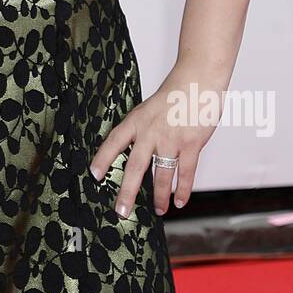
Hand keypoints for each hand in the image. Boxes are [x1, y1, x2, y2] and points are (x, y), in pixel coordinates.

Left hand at [89, 60, 223, 216]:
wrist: (198, 81)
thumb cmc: (174, 95)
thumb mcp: (149, 109)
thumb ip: (142, 130)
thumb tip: (135, 152)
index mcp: (137, 120)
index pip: (114, 142)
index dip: (102, 159)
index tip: (94, 175)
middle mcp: (150, 131)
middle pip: (135, 167)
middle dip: (127, 192)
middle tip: (121, 211)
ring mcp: (171, 139)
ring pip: (162, 174)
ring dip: (160, 196)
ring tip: (159, 210)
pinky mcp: (191, 143)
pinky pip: (185, 172)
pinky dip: (182, 189)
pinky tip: (180, 200)